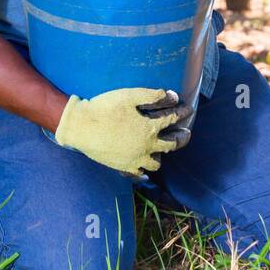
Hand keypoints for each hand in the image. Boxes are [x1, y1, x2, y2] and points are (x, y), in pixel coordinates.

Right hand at [54, 87, 191, 175]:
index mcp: (149, 129)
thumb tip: (172, 96)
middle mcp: (146, 147)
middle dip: (182, 138)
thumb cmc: (104, 108)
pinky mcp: (123, 167)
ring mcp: (135, 159)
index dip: (182, 112)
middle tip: (186, 134)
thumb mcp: (129, 96)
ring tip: (161, 149)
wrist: (80, 126)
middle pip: (171, 145)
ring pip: (156, 163)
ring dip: (161, 155)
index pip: (173, 120)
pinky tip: (143, 165)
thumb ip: (152, 96)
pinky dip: (144, 170)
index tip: (188, 108)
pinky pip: (139, 173)